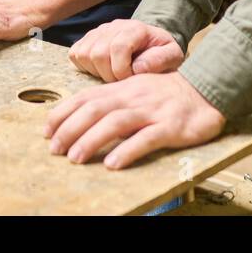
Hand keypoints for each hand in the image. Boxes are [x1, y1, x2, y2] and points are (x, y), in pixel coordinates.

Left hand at [44, 71, 225, 169]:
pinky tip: (113, 164)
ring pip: (116, 122)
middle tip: (54, 149)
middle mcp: (132, 97)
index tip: (46, 131)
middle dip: (70, 129)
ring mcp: (151, 111)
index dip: (63, 113)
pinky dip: (128, 151)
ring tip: (75, 158)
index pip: (85, 97)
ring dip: (92, 140)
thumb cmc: (166, 93)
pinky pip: (146, 138)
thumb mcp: (135, 89)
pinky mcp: (169, 126)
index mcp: (121, 88)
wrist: (205, 89)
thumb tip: (81, 117)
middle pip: (95, 109)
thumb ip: (112, 100)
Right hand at [68, 19, 183, 81]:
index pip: (118, 47)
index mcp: (135, 28)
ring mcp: (97, 32)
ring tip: (113, 75)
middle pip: (98, 53)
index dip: (122, 70)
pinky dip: (86, 67)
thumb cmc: (160, 52)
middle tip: (122, 80)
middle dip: (110, 74)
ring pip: (84, 54)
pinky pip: (76, 55)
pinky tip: (102, 70)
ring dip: (98, 72)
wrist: (151, 44)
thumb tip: (138, 68)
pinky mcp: (85, 40)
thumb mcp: (172, 56)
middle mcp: (113, 26)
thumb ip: (161, 60)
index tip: (131, 78)